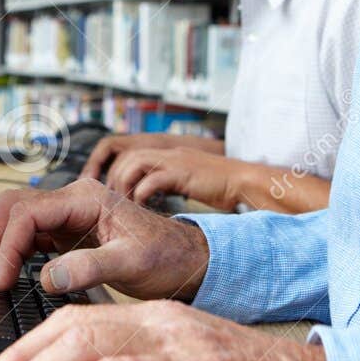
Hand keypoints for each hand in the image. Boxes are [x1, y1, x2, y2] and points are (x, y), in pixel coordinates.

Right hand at [0, 178, 210, 300]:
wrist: (187, 260)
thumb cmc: (167, 257)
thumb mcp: (132, 264)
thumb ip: (89, 268)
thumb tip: (47, 278)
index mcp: (87, 199)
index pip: (28, 212)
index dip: (8, 245)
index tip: (3, 278)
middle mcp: (74, 200)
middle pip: (14, 206)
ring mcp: (70, 215)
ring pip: (18, 218)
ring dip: (1, 243)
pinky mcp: (70, 233)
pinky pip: (31, 233)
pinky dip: (15, 250)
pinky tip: (13, 273)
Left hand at [106, 147, 240, 209]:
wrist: (245, 182)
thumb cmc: (221, 187)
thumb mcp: (189, 181)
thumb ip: (171, 183)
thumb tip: (151, 199)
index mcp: (170, 154)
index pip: (132, 153)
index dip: (118, 171)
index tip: (116, 194)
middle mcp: (170, 153)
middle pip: (128, 156)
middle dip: (115, 178)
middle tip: (114, 201)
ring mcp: (176, 161)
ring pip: (135, 163)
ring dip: (125, 184)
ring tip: (125, 204)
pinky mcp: (183, 173)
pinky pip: (152, 180)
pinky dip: (142, 193)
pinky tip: (143, 207)